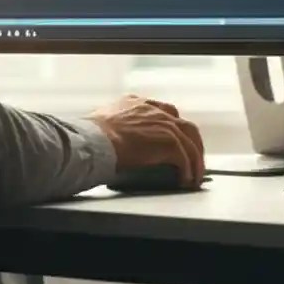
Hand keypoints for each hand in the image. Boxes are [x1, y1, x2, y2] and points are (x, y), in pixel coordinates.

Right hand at [88, 95, 205, 188]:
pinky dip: (188, 170)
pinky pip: (185, 157)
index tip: (175, 137)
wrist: (93, 141)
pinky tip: (185, 181)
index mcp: (135, 103)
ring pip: (190, 141)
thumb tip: (107, 142)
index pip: (162, 110)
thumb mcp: (100, 124)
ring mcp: (163, 123)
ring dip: (194, 160)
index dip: (171, 125)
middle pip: (183, 124)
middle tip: (192, 158)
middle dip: (191, 142)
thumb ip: (111, 128)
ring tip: (193, 175)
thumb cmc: (89, 137)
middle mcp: (152, 109)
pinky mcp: (168, 140)